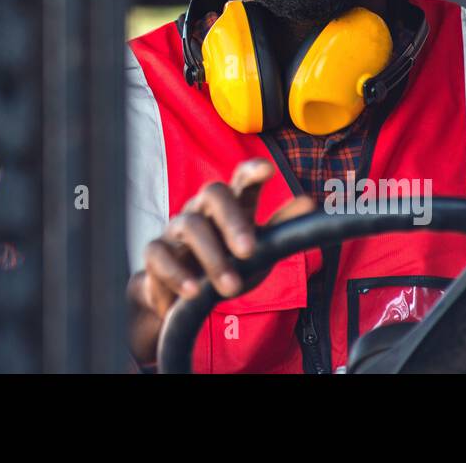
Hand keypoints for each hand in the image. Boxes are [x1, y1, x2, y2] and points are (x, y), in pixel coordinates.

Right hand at [127, 157, 314, 366]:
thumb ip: (282, 227)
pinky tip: (194, 291)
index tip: (268, 170)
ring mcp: (176, 230)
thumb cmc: (225, 261)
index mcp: (230, 206)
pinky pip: (159, 254)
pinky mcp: (156, 254)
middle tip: (249, 250)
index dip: (252, 172)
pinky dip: (177, 273)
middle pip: (213, 194)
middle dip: (232, 220)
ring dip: (212, 258)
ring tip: (231, 288)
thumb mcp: (258, 247)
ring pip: (189, 226)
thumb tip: (310, 202)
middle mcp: (202, 210)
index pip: (240, 180)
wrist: (182, 296)